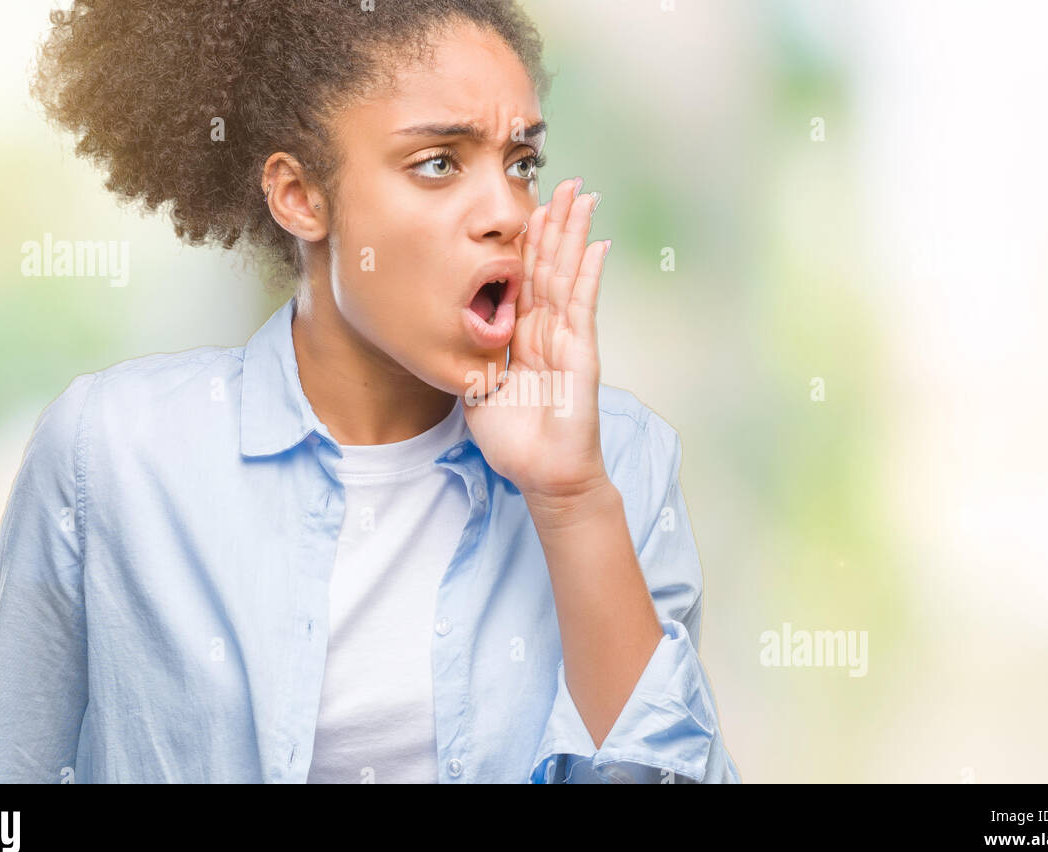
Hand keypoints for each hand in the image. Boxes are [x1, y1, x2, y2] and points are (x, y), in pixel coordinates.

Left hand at [463, 176, 612, 500]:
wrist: (543, 474)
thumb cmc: (513, 439)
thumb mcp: (477, 389)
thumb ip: (471, 358)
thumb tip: (450, 333)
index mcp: (519, 334)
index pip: (521, 276)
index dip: (523, 240)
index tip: (525, 204)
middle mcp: (545, 329)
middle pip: (549, 264)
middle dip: (555, 222)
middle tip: (562, 181)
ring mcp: (566, 337)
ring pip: (568, 274)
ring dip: (574, 233)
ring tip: (583, 194)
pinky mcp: (580, 351)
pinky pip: (583, 305)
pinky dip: (590, 273)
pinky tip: (597, 243)